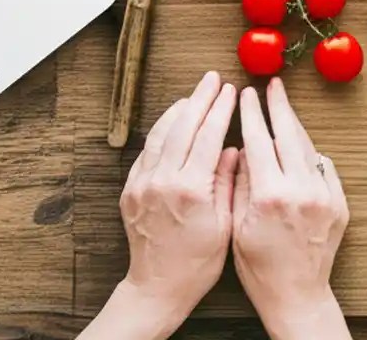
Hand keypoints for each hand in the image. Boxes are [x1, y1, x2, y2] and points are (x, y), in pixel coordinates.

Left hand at [81, 71, 238, 339]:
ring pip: (160, 134)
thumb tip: (235, 149)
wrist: (158, 286)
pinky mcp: (131, 190)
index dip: (221, 110)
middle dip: (200, 99)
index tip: (232, 92)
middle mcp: (163, 181)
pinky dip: (160, 132)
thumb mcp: (224, 224)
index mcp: (191, 189)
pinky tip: (172, 124)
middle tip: (213, 79)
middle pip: (183, 127)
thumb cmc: (198, 263)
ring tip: (193, 95)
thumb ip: (228, 182)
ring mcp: (143, 184)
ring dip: (178, 111)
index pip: (208, 136)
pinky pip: (146, 151)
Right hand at [233, 78, 351, 339]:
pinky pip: (324, 167)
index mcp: (269, 195)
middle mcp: (300, 191)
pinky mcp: (339, 204)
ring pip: (308, 148)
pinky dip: (310, 154)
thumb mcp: (236, 225)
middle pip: (288, 135)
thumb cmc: (258, 267)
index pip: (258, 141)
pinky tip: (300, 145)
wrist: (297, 295)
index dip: (251, 114)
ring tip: (284, 106)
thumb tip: (238, 148)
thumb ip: (238, 183)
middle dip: (278, 106)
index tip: (246, 94)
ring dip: (295, 125)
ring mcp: (324, 196)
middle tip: (273, 84)